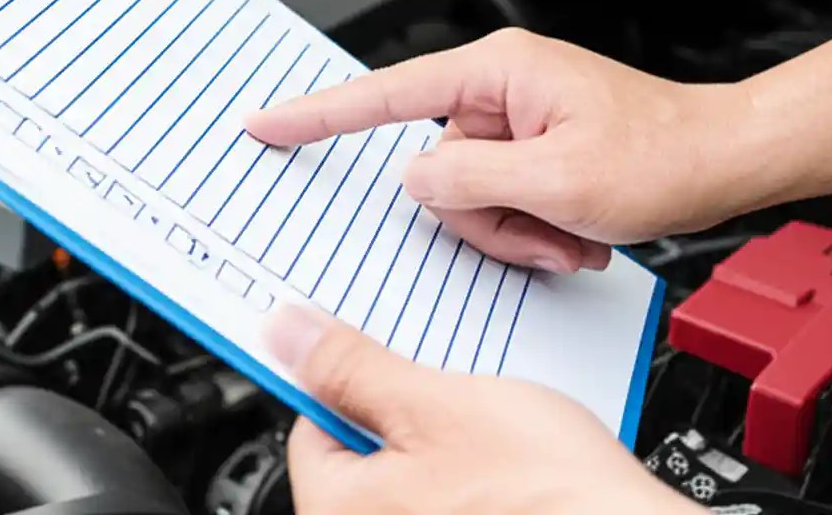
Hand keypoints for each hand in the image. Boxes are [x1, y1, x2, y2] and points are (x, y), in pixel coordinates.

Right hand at [245, 28, 751, 272]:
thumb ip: (468, 180)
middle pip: (437, 174)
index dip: (319, 114)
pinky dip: (535, 233)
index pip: (385, 94)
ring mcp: (517, 127)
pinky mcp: (533, 155)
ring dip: (519, 233)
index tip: (268, 124)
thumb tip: (414, 180)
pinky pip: (502, 208)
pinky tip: (578, 232)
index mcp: (497, 74)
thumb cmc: (663, 155)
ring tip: (573, 231)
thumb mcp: (559, 180)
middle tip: (546, 229)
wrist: (723, 164)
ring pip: (470, 202)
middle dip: (488, 220)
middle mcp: (500, 94)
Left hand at [267, 305, 702, 514]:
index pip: (310, 425)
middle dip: (402, 402)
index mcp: (342, 514)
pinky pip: (453, 487)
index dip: (347, 377)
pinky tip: (511, 447)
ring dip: (445, 429)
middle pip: (366, 446)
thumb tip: (285, 334)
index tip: (375, 349)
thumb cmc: (546, 493)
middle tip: (446, 378)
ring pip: (416, 464)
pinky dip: (474, 461)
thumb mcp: (436, 403)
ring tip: (489, 415)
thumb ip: (350, 367)